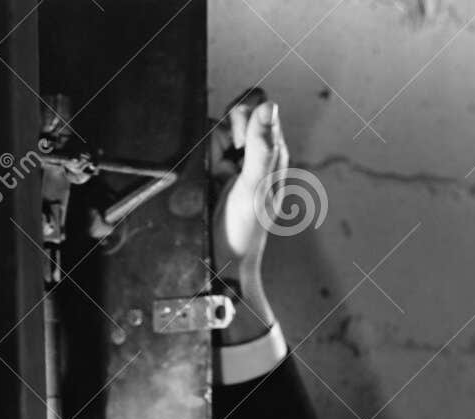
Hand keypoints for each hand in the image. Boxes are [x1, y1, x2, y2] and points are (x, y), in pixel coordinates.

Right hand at [210, 89, 289, 274]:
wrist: (222, 257)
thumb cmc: (245, 228)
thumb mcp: (254, 186)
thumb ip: (261, 147)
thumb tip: (268, 106)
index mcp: (272, 151)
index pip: (259, 105)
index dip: (245, 116)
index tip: (239, 143)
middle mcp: (254, 150)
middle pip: (235, 112)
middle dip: (225, 133)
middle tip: (229, 165)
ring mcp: (233, 158)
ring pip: (215, 127)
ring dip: (212, 150)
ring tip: (218, 176)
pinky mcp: (213, 166)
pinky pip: (202, 145)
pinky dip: (202, 159)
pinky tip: (209, 178)